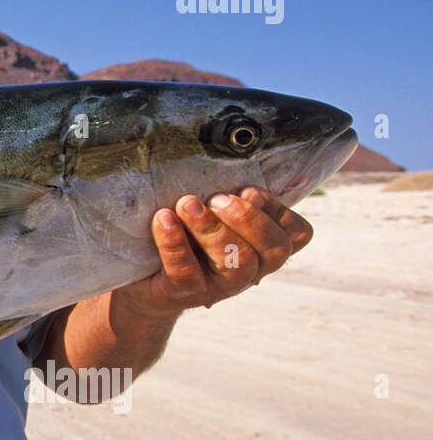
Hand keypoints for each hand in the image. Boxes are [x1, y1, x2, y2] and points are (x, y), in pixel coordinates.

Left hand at [116, 187, 313, 318]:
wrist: (142, 275)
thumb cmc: (185, 230)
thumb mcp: (211, 208)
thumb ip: (229, 190)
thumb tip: (234, 145)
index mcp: (263, 247)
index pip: (297, 235)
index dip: (281, 212)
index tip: (250, 190)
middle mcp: (250, 270)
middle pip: (273, 250)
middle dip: (249, 219)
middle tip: (218, 198)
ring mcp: (218, 287)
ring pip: (235, 264)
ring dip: (212, 229)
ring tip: (187, 204)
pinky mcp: (183, 294)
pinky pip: (186, 272)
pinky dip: (175, 243)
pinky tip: (163, 219)